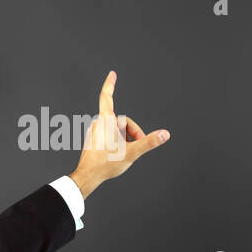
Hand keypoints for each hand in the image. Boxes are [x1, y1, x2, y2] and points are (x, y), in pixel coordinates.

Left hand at [69, 70, 168, 198]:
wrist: (87, 177)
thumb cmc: (106, 164)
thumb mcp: (132, 152)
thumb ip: (149, 142)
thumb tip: (165, 134)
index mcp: (106, 121)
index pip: (107, 96)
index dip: (110, 84)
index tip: (112, 74)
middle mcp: (99, 123)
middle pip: (122, 121)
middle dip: (132, 133)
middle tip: (136, 148)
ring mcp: (96, 131)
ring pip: (117, 130)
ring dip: (125, 139)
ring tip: (125, 154)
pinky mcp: (94, 139)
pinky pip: (110, 136)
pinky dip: (118, 143)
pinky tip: (116, 155)